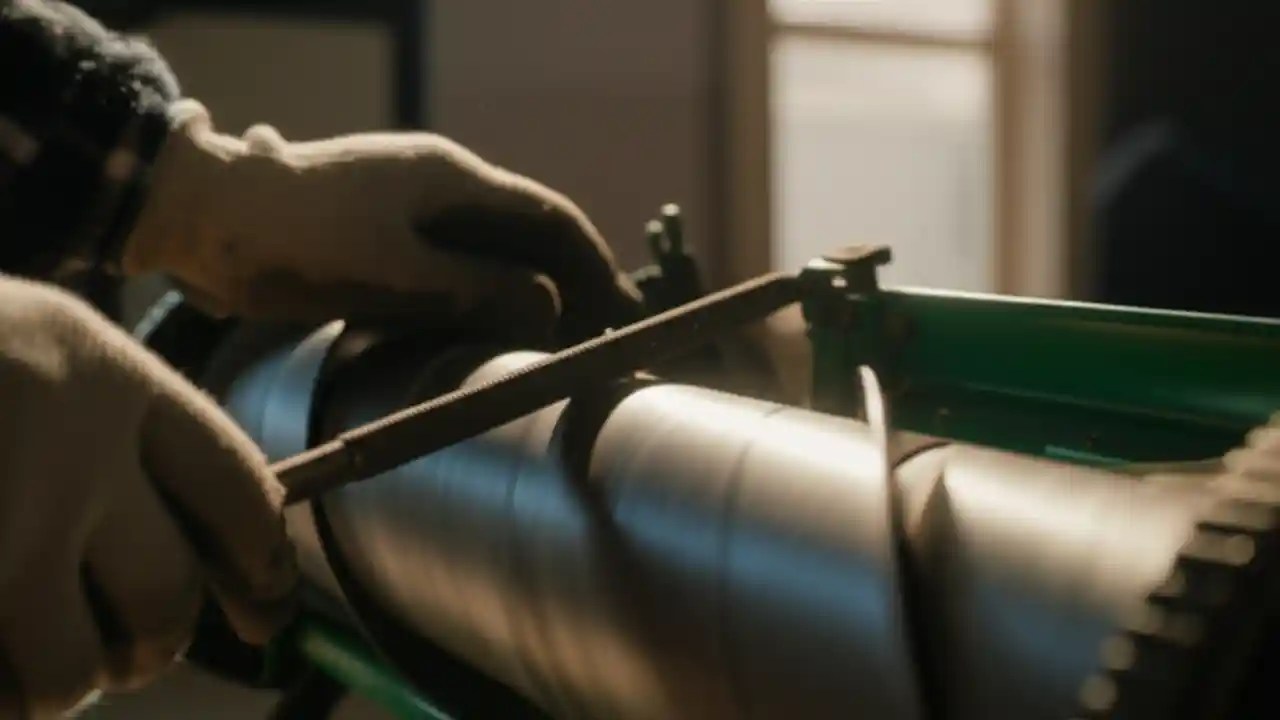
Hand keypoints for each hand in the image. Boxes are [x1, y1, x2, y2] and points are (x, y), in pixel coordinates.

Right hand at [0, 276, 295, 716]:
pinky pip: (0, 690)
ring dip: (57, 680)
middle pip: (168, 597)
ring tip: (17, 644)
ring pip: (80, 667)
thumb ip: (120, 439)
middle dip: (151, 643)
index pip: (239, 490)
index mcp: (108, 376)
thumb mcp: (37, 351)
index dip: (262, 564)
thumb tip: (217, 569)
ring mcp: (0, 524)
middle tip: (121, 647)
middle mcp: (68, 448)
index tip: (267, 609)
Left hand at [122, 101, 643, 342]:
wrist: (202, 220)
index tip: (625, 312)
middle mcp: (441, 191)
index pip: (550, 218)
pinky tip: (497, 341)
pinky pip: (454, 277)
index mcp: (452, 178)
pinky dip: (487, 308)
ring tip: (564, 351)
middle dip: (573, 289)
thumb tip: (549, 305)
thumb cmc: (295, 236)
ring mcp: (412, 218)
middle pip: (528, 239)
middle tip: (606, 341)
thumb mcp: (393, 270)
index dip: (595, 266)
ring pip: (493, 260)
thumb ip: (475, 289)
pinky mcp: (384, 247)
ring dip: (532, 302)